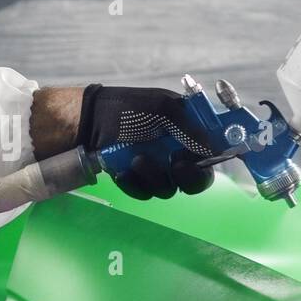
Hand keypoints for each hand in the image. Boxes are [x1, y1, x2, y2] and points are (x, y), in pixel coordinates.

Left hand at [77, 85, 215, 199]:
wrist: (87, 122)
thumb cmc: (126, 109)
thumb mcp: (161, 107)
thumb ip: (190, 127)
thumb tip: (212, 149)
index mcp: (186, 132)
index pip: (211, 154)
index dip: (209, 162)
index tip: (197, 160)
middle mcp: (174, 152)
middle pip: (195, 180)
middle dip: (186, 177)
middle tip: (174, 166)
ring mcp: (155, 168)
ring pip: (168, 189)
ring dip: (154, 176)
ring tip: (136, 160)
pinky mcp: (136, 181)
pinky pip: (144, 193)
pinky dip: (134, 184)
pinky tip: (122, 172)